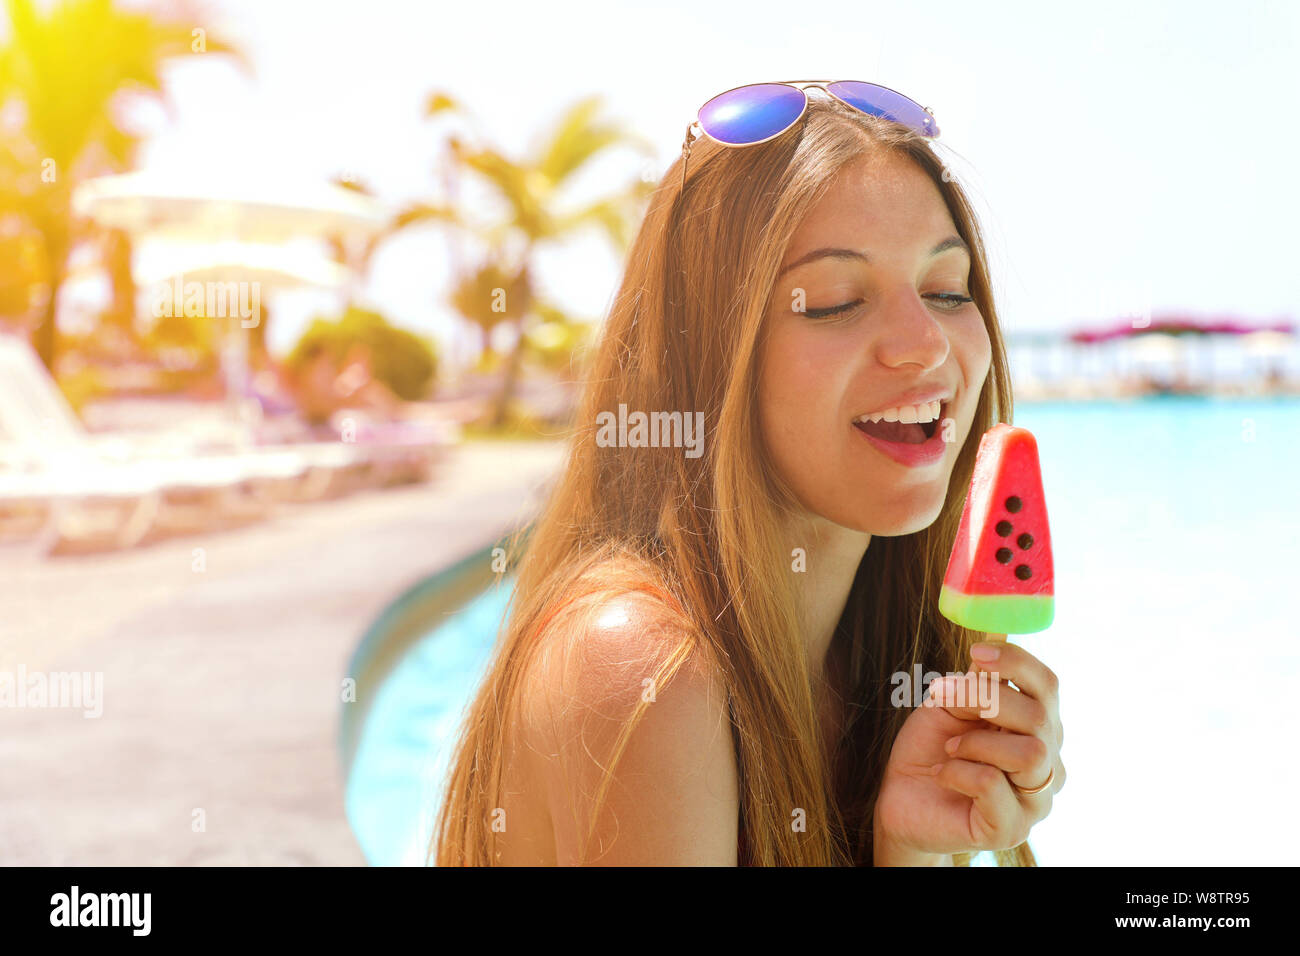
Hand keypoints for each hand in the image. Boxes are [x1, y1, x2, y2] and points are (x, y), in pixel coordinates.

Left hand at [873, 639, 1064, 859]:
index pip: (1047, 686)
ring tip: (949, 749)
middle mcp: (1048, 763)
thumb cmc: (931, 750)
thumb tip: (992, 651)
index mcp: (1037, 728)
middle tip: (942, 696)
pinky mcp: (1012, 829)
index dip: (1017, 663)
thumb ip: (975, 683)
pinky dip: (958, 771)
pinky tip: (942, 774)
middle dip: (984, 698)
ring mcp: (1035, 800)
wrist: (902, 798)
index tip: (977, 652)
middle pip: (1039, 717)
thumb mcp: (948, 706)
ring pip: (1030, 753)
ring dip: (976, 741)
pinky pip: (992, 783)